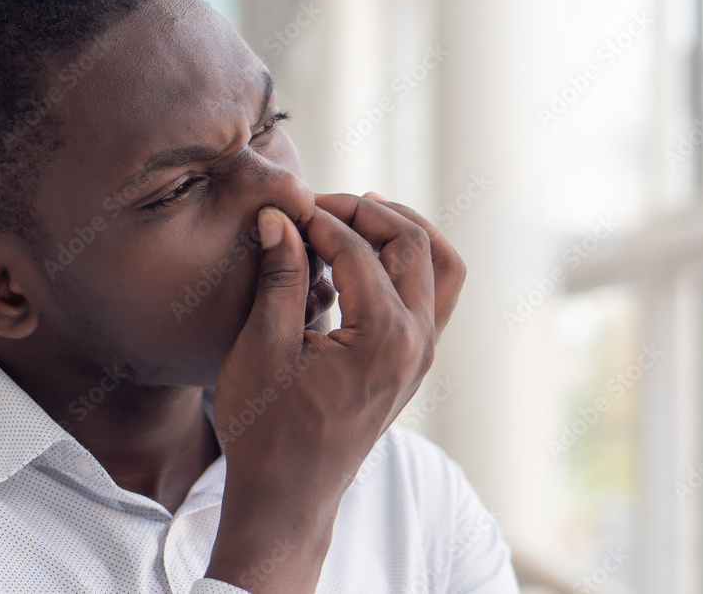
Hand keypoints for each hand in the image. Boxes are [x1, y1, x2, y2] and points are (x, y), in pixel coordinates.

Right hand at [205, 193, 465, 592]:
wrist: (289, 496)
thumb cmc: (267, 431)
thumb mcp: (262, 348)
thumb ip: (278, 276)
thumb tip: (279, 217)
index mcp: (383, 337)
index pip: (360, 249)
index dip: (320, 218)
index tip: (285, 208)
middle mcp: (417, 342)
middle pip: (414, 244)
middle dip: (366, 214)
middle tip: (317, 206)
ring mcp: (423, 354)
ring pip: (439, 266)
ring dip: (403, 232)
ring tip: (357, 216)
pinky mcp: (415, 362)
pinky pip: (435, 295)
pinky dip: (411, 264)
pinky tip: (365, 259)